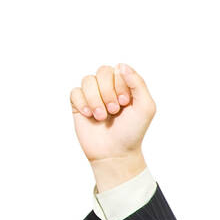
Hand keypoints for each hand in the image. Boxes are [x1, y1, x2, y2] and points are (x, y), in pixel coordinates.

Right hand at [70, 63, 155, 187]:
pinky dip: (83, 104)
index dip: (120, 85)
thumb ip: (138, 84)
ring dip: (96, 99)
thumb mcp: (145, 108)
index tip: (125, 103)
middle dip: (108, 92)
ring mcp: (93, 95)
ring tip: (102, 116)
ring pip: (87, 80)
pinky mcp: (79, 104)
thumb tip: (122, 66)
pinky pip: (75, 92)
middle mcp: (109, 87)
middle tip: (114, 110)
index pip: (118, 69)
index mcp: (125, 86)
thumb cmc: (132, 132)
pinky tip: (90, 116)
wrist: (115, 153)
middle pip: (102, 71)